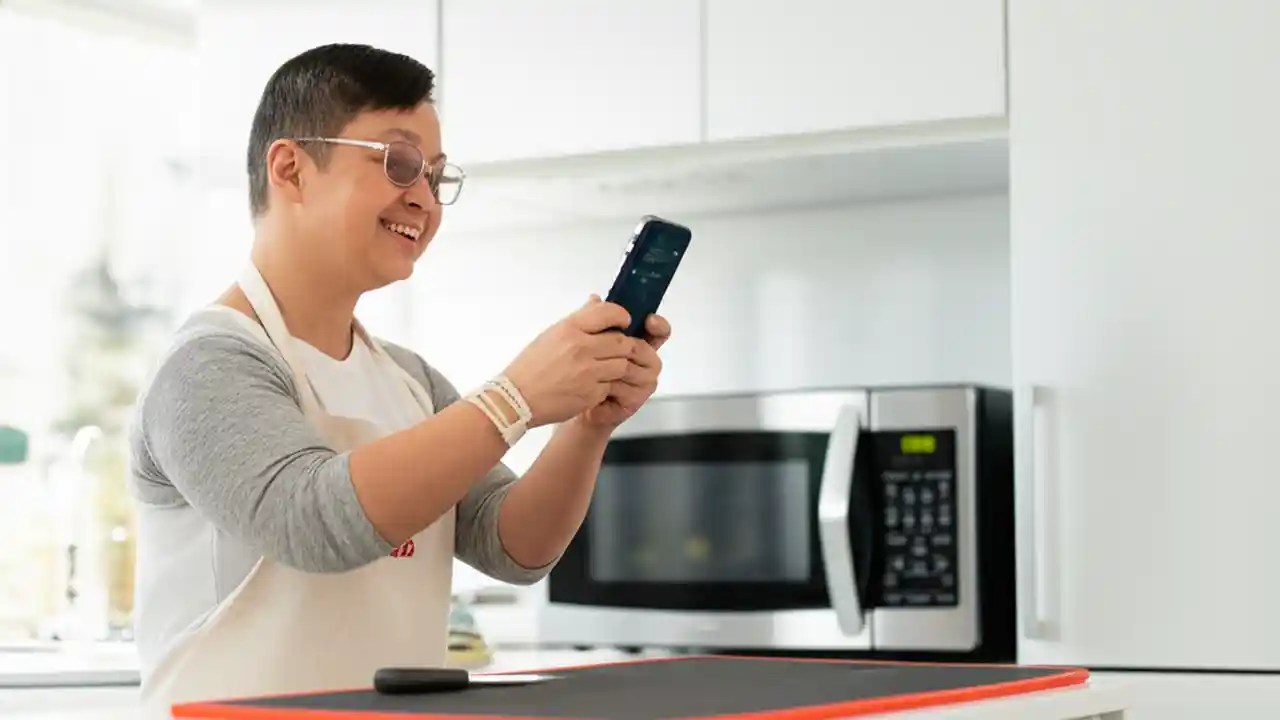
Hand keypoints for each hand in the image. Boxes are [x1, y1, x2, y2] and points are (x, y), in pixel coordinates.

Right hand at [502, 296, 634, 426]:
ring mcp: (588, 372)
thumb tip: (596, 300)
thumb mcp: (552, 334)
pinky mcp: (591, 394)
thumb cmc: (530, 368)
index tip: (622, 321)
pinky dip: (607, 385)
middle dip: (624, 345)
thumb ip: (580, 318)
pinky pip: (611, 385)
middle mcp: (580, 348)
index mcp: (569, 329)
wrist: (516, 399)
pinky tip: (595, 384)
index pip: (609, 312)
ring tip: (606, 368)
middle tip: (618, 349)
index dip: (621, 316)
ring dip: (618, 366)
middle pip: (622, 341)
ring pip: (622, 365)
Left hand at [579, 311, 670, 427]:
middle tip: (606, 349)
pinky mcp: (635, 400)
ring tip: (595, 371)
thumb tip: (595, 298)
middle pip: (648, 348)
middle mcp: (644, 361)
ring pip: (638, 369)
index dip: (658, 324)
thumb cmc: (580, 370)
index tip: (649, 319)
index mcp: (637, 341)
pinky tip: (598, 387)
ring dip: (614, 368)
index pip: (657, 330)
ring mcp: (642, 381)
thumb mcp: (584, 338)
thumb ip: (594, 317)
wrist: (570, 400)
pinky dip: (611, 387)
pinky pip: (629, 389)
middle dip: (627, 347)